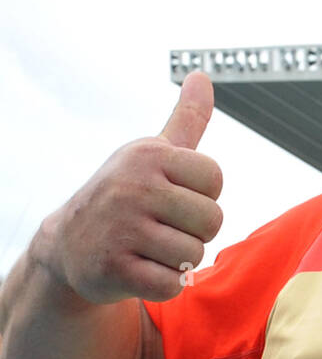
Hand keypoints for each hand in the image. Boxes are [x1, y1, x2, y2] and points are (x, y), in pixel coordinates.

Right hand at [44, 73, 223, 303]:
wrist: (69, 245)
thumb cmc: (125, 195)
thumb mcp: (153, 153)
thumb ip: (186, 119)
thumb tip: (202, 74)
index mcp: (149, 156)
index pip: (215, 178)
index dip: (202, 195)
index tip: (174, 197)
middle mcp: (134, 187)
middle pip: (212, 220)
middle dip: (194, 231)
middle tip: (162, 228)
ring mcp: (122, 228)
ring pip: (194, 255)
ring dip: (178, 260)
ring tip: (149, 248)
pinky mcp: (115, 269)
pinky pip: (173, 284)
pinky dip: (165, 284)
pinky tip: (141, 269)